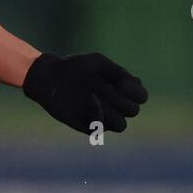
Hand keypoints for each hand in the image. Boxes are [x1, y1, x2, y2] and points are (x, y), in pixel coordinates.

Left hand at [22, 51, 147, 132]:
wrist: (50, 77)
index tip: (122, 81)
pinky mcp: (87, 126)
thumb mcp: (98, 63)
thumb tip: (136, 87)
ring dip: (112, 112)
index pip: (141, 97)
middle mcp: (113, 104)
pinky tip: (88, 101)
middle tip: (104, 87)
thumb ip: (119, 73)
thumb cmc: (75, 67)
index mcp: (121, 88)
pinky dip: (97, 117)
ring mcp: (101, 116)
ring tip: (96, 97)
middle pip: (133, 111)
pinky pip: (100, 130)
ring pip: (121, 125)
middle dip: (121, 100)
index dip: (137, 92)